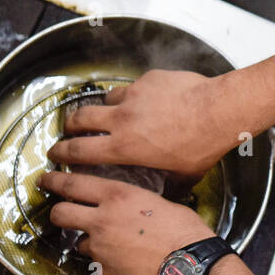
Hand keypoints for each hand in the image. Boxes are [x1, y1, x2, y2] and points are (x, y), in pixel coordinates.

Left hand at [39, 171, 216, 274]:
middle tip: (60, 211)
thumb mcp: (162, 203)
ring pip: (78, 241)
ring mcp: (101, 248)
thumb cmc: (184, 233)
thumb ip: (139, 203)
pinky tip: (122, 260)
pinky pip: (97, 264)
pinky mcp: (105, 271)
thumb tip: (138, 207)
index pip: (73, 183)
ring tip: (106, 242)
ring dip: (87, 240)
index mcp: (118, 196)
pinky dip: (104, 261)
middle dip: (57, 211)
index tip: (47, 179)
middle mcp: (102, 220)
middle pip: (61, 213)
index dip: (55, 180)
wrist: (188, 268)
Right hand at [48, 70, 234, 178]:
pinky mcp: (149, 80)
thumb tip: (169, 195)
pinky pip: (134, 86)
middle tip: (70, 129)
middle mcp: (122, 120)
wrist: (219, 110)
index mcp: (124, 147)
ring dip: (104, 108)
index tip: (55, 153)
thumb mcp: (183, 175)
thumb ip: (169, 184)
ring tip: (110, 113)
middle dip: (70, 125)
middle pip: (80, 119)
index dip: (62, 152)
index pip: (80, 150)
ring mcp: (135, 96)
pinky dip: (135, 94)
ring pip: (106, 100)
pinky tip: (149, 99)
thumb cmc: (203, 145)